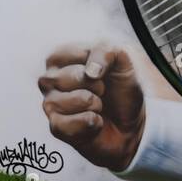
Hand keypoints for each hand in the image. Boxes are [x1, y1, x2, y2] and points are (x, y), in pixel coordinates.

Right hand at [38, 43, 144, 170]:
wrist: (132, 120)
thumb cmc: (121, 85)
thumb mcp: (122, 59)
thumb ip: (106, 52)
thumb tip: (89, 72)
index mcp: (60, 57)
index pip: (66, 54)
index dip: (93, 62)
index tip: (102, 69)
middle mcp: (49, 80)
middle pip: (67, 78)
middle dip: (94, 85)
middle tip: (102, 89)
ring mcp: (50, 104)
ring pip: (66, 102)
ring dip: (93, 104)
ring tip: (99, 105)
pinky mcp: (56, 128)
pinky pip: (66, 126)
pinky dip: (90, 123)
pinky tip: (96, 121)